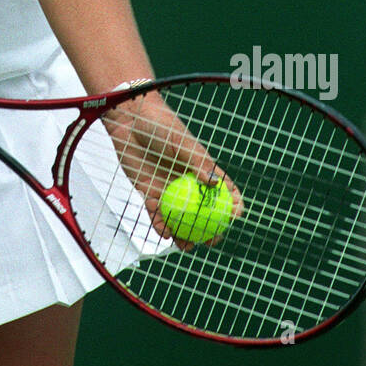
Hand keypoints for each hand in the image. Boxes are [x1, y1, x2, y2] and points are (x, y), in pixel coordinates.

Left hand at [103, 89, 243, 249]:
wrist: (129, 120)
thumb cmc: (160, 125)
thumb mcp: (182, 141)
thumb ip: (198, 162)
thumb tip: (215, 184)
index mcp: (200, 168)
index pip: (222, 188)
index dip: (232, 203)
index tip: (236, 216)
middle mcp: (186, 181)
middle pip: (202, 210)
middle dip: (209, 228)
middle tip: (212, 240)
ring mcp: (168, 188)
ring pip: (180, 216)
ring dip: (184, 233)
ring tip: (186, 245)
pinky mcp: (149, 191)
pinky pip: (156, 212)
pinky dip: (160, 224)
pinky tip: (164, 233)